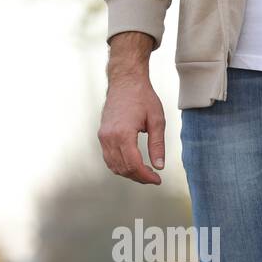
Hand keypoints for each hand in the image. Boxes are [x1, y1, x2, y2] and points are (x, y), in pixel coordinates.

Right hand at [98, 33, 163, 184]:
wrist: (125, 81)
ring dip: (129, 173)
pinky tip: (134, 164)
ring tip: (146, 172)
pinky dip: (120, 165)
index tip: (158, 180)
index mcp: (123, 133)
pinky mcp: (102, 134)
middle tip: (154, 178)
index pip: (133, 164)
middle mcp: (109, 136)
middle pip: (123, 168)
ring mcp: (103, 135)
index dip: (146, 176)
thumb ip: (157, 145)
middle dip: (139, 177)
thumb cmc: (143, 98)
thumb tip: (159, 167)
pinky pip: (109, 157)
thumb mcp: (157, 121)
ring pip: (114, 165)